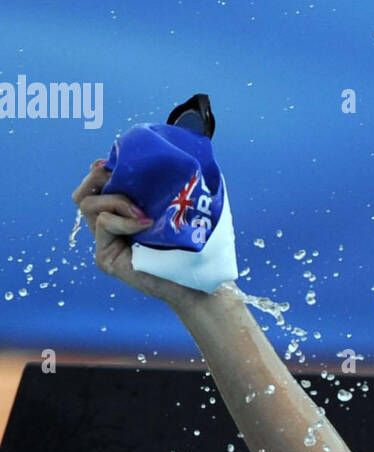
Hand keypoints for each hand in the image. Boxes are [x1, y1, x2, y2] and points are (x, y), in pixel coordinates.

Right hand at [71, 160, 201, 309]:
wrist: (198, 284)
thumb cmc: (192, 248)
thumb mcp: (176, 211)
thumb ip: (162, 189)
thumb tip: (167, 153)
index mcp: (121, 215)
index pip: (97, 186)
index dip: (100, 171)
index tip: (114, 162)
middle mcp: (109, 228)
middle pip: (84, 193)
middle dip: (99, 178)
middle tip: (121, 179)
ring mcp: (104, 243)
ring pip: (88, 205)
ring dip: (115, 200)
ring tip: (143, 213)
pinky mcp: (105, 258)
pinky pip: (103, 224)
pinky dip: (122, 219)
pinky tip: (144, 223)